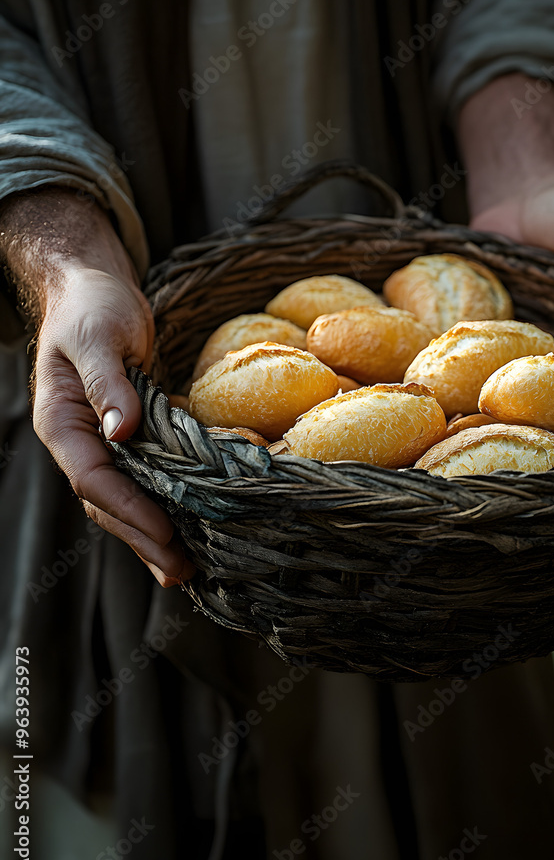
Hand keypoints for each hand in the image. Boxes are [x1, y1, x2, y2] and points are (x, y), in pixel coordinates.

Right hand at [32, 266, 193, 586]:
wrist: (93, 288)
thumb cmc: (92, 306)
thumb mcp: (99, 337)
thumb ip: (108, 382)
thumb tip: (121, 430)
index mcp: (61, 422)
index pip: (93, 478)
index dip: (129, 509)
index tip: (166, 533)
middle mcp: (78, 440)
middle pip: (107, 503)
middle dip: (142, 539)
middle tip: (181, 572)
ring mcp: (100, 441)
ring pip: (124, 499)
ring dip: (151, 534)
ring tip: (184, 569)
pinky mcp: (126, 435)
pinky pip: (142, 479)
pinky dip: (162, 504)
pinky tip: (186, 525)